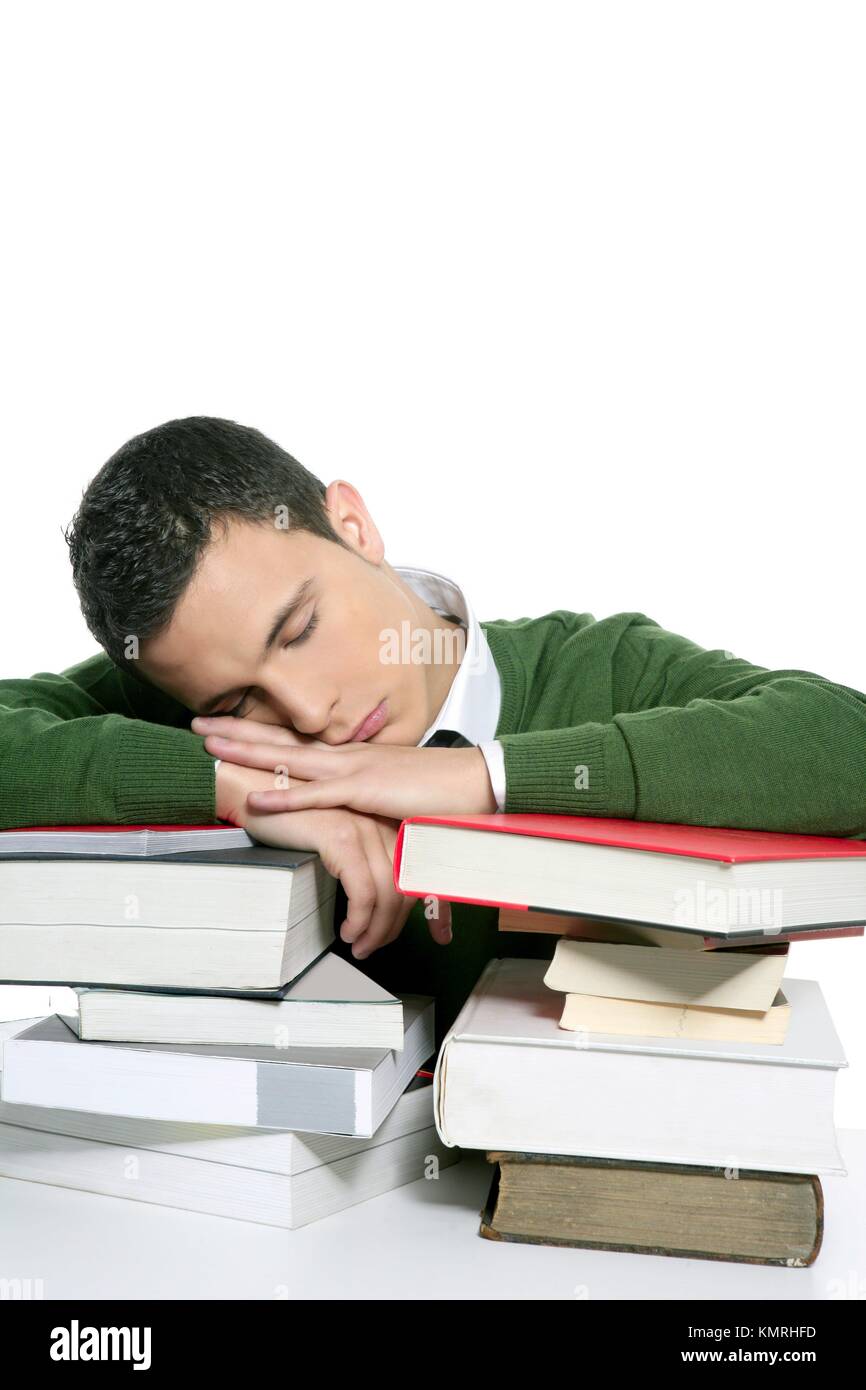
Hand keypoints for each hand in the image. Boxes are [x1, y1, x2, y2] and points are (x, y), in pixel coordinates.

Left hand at [201, 716, 497, 819]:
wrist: (480, 785)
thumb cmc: (443, 797)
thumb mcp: (394, 801)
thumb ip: (368, 809)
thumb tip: (353, 822)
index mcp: (354, 758)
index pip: (298, 740)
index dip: (261, 732)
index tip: (228, 726)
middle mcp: (348, 756)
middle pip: (282, 737)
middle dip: (237, 729)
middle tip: (197, 722)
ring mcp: (355, 770)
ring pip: (289, 756)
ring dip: (247, 749)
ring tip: (209, 744)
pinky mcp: (367, 792)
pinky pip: (319, 796)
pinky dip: (285, 798)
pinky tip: (256, 799)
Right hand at [214, 760, 450, 957]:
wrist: (253, 787)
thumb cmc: (291, 814)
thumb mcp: (337, 836)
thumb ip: (362, 859)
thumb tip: (379, 900)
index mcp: (387, 818)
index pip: (419, 869)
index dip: (431, 907)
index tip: (432, 934)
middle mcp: (383, 821)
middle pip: (407, 885)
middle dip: (396, 925)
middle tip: (375, 946)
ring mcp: (365, 827)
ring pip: (388, 892)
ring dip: (376, 929)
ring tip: (360, 946)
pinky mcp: (342, 837)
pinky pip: (363, 891)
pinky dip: (360, 919)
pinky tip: (348, 931)